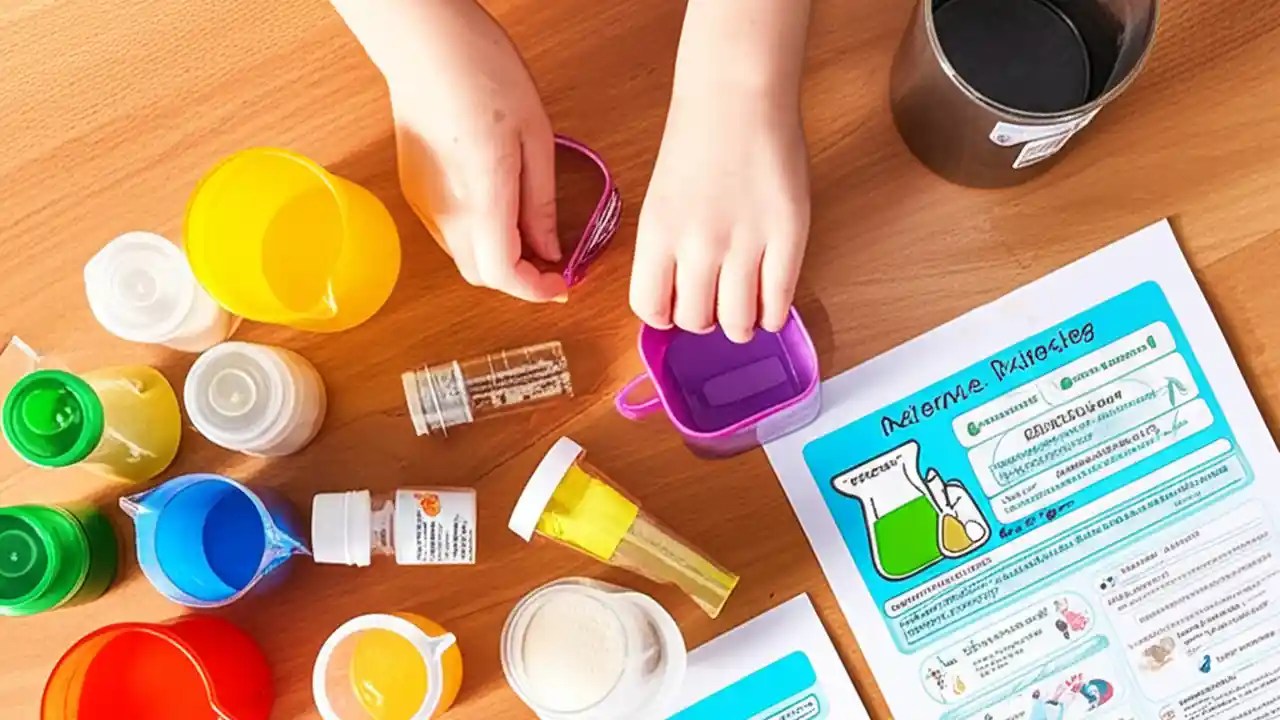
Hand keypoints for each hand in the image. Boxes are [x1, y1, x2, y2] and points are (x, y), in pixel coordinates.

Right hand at [335, 0, 565, 301]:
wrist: (424, 44)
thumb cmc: (481, 72)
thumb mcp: (535, 135)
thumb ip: (540, 202)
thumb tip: (551, 248)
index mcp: (481, 196)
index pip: (504, 274)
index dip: (536, 291)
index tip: (563, 283)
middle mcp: (445, 211)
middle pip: (482, 275)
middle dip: (520, 279)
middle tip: (553, 262)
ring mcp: (424, 204)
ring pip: (463, 258)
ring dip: (498, 260)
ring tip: (531, 234)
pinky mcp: (414, 192)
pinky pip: (449, 234)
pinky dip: (478, 240)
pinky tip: (500, 213)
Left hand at [631, 92, 809, 342]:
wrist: (737, 96)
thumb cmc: (696, 140)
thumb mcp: (662, 199)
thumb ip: (667, 249)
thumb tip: (679, 298)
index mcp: (657, 233)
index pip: (650, 308)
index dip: (664, 316)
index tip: (676, 309)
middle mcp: (697, 243)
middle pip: (695, 321)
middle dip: (703, 321)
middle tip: (714, 307)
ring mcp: (745, 242)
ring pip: (736, 322)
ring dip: (739, 325)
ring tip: (744, 315)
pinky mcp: (788, 237)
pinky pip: (777, 302)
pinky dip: (772, 316)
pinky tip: (770, 308)